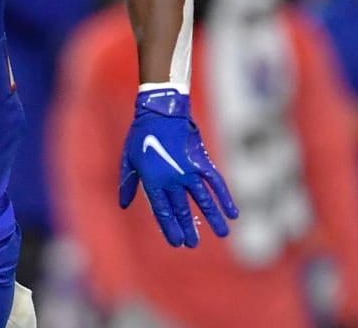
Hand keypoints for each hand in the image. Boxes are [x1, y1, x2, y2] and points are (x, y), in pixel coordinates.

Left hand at [119, 87, 238, 246]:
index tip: (177, 242)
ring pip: (203, 201)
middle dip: (188, 229)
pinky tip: (233, 212)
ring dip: (213, 219)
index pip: (163, 212)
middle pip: (183, 210)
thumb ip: (128, 184)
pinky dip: (225, 198)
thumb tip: (124, 205)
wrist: (160, 112)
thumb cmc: (140, 136)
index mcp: (153, 181)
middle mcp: (172, 180)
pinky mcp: (202, 162)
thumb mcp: (128, 160)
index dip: (170, 228)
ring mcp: (189, 171)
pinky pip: (216, 183)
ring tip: (222, 234)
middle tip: (192, 244)